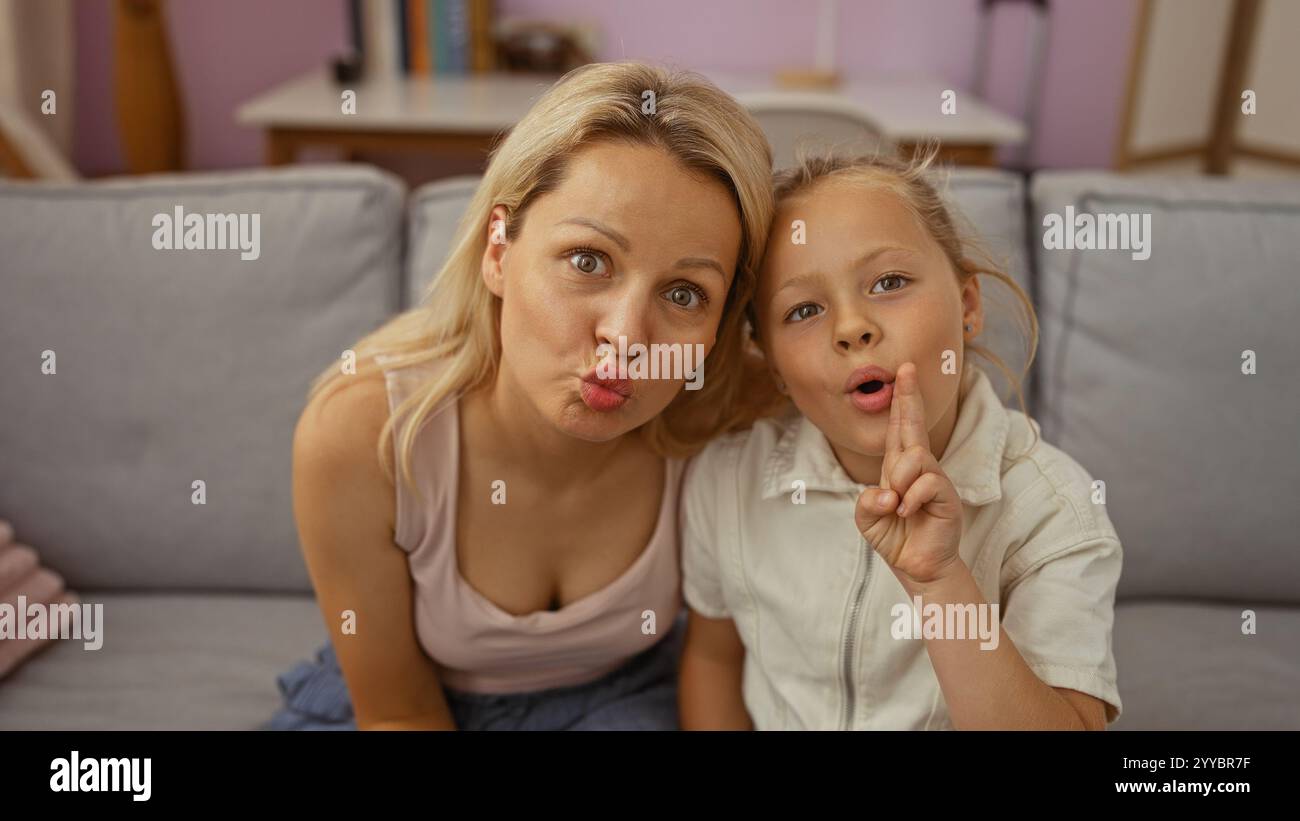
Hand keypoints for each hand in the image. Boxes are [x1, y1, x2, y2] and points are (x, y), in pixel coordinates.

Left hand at [854, 362, 963, 585]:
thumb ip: (866, 502)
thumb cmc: (894, 538)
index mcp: (898, 467)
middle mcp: (918, 468)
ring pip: (915, 456)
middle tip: (906, 369)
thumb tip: (886, 493)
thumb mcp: (867, 519)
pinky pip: (926, 483)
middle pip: (913, 425)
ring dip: (899, 478)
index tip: (903, 371)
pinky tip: (906, 512)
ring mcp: (934, 480)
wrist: (916, 566)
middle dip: (910, 396)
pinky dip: (910, 498)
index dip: (902, 400)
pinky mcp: (946, 497)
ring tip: (897, 504)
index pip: (899, 427)